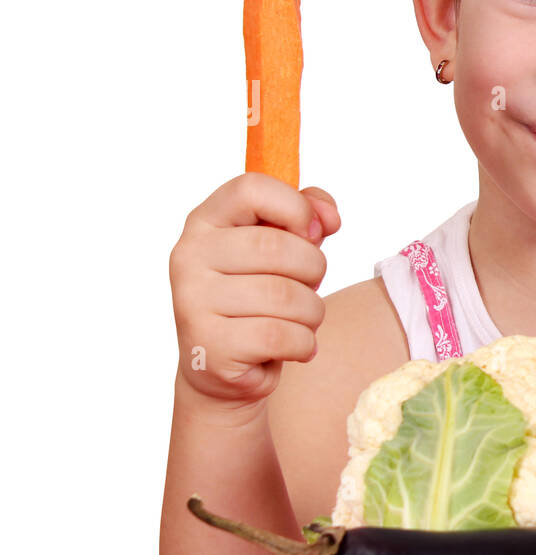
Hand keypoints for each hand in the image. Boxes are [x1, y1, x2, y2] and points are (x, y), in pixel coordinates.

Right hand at [169, 172, 341, 407]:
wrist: (224, 365)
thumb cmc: (258, 296)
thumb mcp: (285, 246)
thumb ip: (307, 215)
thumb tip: (327, 216)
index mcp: (206, 221)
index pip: (252, 189)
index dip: (296, 208)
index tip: (311, 233)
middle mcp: (189, 256)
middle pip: (278, 247)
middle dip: (313, 270)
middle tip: (308, 287)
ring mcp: (193, 301)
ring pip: (285, 296)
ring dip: (312, 312)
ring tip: (301, 321)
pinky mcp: (209, 344)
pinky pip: (281, 335)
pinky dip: (304, 344)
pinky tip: (295, 347)